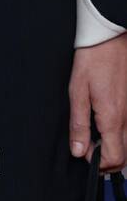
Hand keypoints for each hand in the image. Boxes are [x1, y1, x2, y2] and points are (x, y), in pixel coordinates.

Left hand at [68, 32, 126, 171]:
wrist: (110, 37)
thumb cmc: (92, 60)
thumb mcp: (77, 91)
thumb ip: (79, 124)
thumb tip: (78, 151)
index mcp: (112, 118)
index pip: (114, 159)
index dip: (97, 163)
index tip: (83, 152)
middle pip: (124, 156)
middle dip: (106, 159)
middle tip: (88, 148)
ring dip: (112, 146)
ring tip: (94, 134)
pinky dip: (117, 132)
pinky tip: (103, 121)